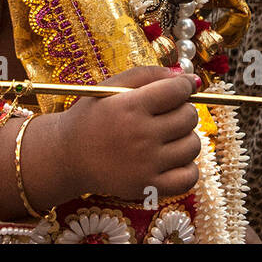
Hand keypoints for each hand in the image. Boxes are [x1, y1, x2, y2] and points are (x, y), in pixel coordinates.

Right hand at [58, 65, 200, 200]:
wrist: (68, 156)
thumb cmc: (91, 117)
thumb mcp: (110, 87)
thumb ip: (147, 74)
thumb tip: (188, 77)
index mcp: (130, 106)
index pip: (178, 91)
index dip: (183, 87)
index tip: (179, 90)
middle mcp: (140, 135)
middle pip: (189, 117)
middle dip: (183, 110)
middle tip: (166, 113)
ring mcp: (146, 164)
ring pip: (193, 145)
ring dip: (186, 137)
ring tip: (167, 136)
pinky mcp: (149, 187)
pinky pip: (189, 177)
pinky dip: (187, 167)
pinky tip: (172, 159)